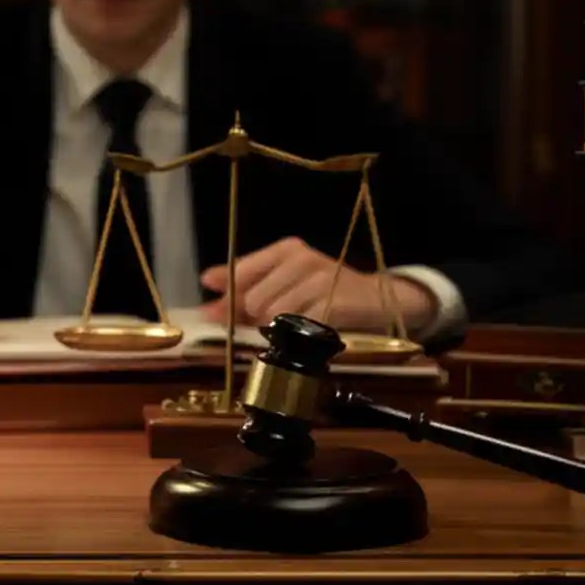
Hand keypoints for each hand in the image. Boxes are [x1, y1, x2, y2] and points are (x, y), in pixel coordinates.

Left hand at [199, 236, 434, 331]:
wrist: (378, 300)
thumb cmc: (326, 293)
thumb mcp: (286, 286)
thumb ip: (245, 293)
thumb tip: (206, 307)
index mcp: (286, 249)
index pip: (241, 271)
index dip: (225, 296)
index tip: (211, 314)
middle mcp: (301, 257)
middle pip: (254, 299)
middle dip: (256, 319)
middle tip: (272, 325)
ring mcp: (320, 278)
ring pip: (274, 314)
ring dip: (278, 329)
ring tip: (294, 328)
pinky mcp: (334, 301)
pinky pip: (298, 325)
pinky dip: (298, 335)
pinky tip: (309, 332)